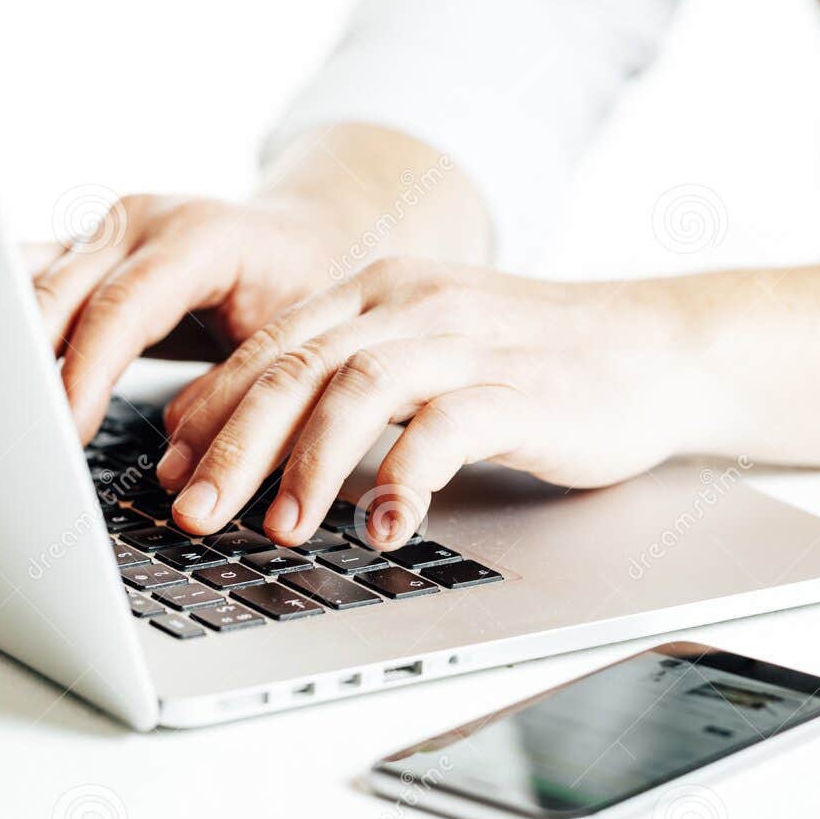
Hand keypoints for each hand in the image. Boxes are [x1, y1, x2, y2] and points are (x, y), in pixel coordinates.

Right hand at [30, 192, 353, 441]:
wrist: (300, 241)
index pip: (122, 306)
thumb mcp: (291, 339)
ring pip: (27, 283)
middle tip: (8, 437)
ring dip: (2, 346)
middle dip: (26, 367)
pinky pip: (28, 283)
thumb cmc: (304, 291)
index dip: (86, 371)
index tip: (64, 431)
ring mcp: (104, 230)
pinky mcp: (81, 250)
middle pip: (59, 293)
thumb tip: (181, 453)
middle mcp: (140, 221)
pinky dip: (7, 330)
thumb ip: (237, 385)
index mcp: (199, 236)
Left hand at [156, 258, 703, 546]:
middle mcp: (414, 304)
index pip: (271, 344)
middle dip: (235, 445)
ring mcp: (469, 342)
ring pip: (361, 388)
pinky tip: (386, 523)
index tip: (169, 473)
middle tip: (194, 512)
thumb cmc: (528, 363)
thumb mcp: (425, 351)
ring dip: (309, 463)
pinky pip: (449, 428)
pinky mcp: (523, 389)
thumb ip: (349, 377)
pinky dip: (407, 476)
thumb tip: (253, 440)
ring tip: (280, 528)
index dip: (211, 409)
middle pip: (298, 366)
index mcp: (379, 290)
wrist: (651, 349)